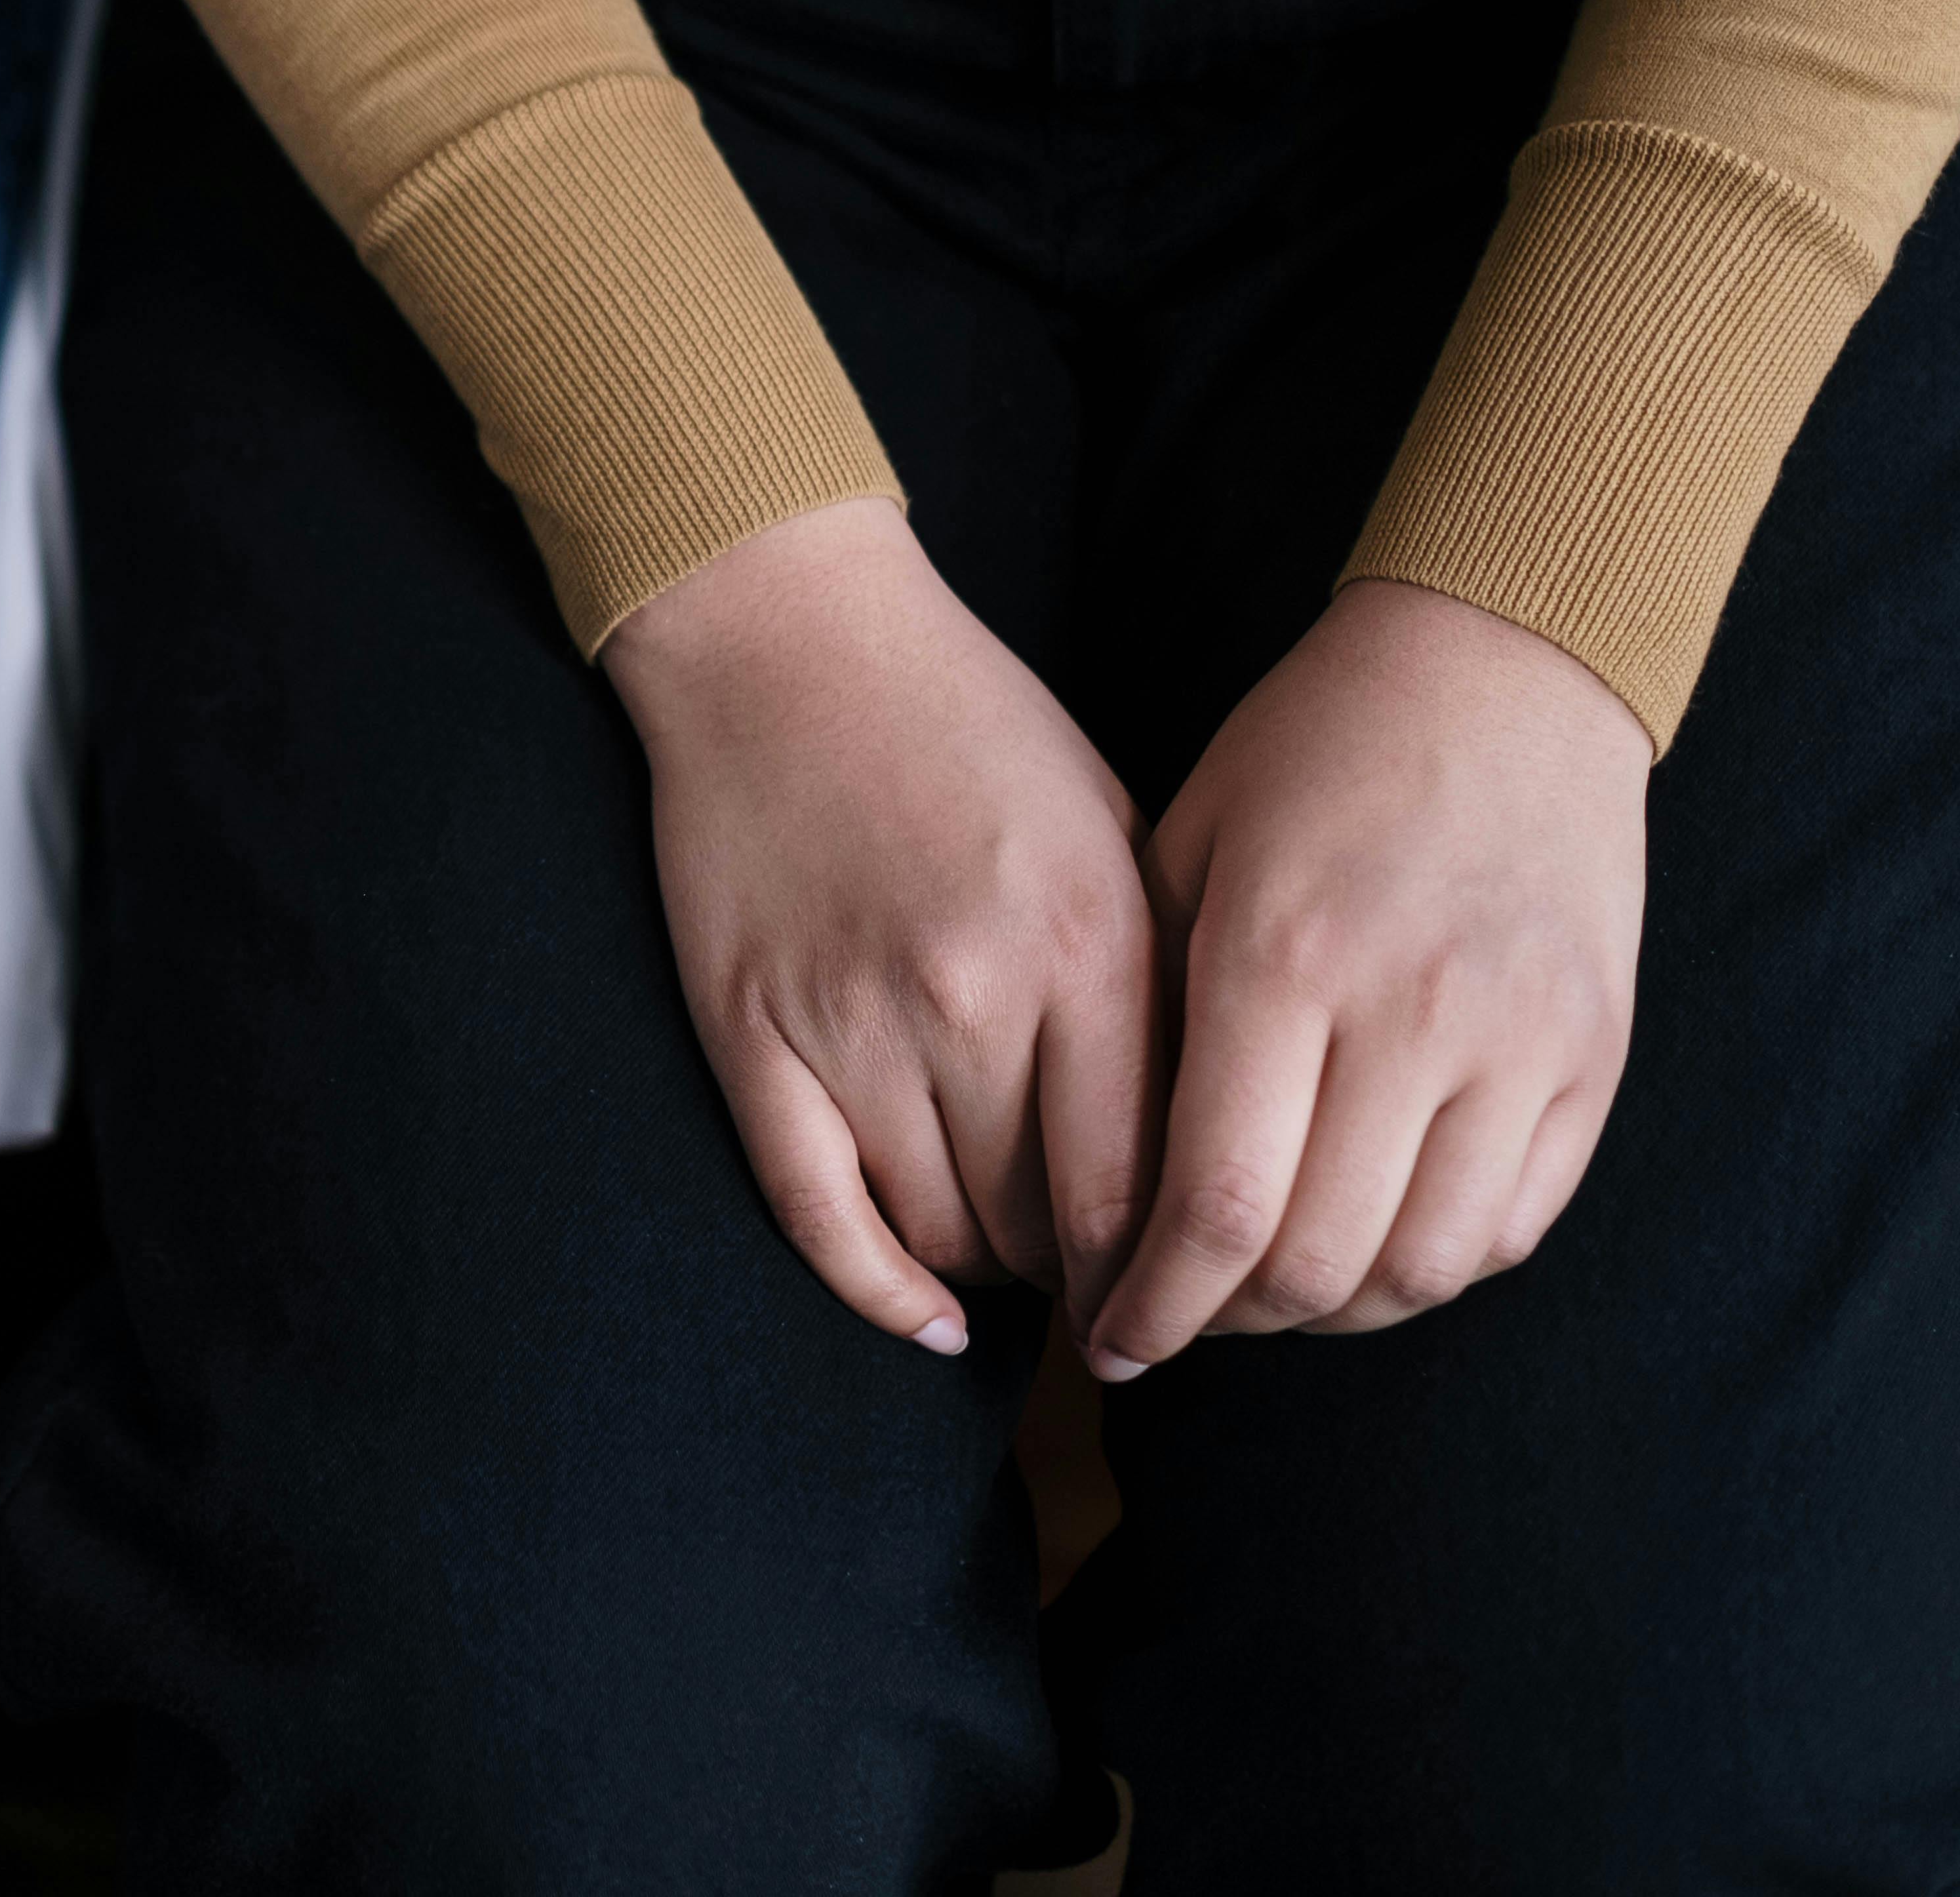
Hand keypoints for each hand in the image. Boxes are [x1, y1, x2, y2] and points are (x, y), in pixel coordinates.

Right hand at [606, 497, 1159, 1353]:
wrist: (787, 638)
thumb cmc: (971, 729)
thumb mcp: (1113, 832)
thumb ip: (1159, 986)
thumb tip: (1209, 1150)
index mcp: (1087, 943)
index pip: (1147, 1186)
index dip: (1171, 1272)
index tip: (1186, 1296)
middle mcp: (973, 996)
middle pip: (1047, 1226)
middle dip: (1086, 1275)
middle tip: (1106, 1278)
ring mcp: (850, 1020)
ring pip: (940, 1232)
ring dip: (989, 1269)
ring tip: (1016, 1252)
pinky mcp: (749, 1030)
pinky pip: (815, 1212)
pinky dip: (878, 1289)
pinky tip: (928, 1321)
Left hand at [1083, 579, 1645, 1376]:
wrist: (1503, 666)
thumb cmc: (1309, 754)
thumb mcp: (1186, 850)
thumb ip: (1150, 1016)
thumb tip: (1099, 1184)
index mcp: (1282, 959)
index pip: (1215, 1207)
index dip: (1152, 1305)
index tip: (1108, 1338)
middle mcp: (1412, 1012)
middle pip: (1316, 1262)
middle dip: (1226, 1322)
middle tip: (1175, 1319)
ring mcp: (1521, 1041)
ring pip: (1422, 1269)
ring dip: (1331, 1312)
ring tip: (1267, 1293)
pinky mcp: (1595, 1057)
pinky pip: (1511, 1227)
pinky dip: (1430, 1266)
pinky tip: (1366, 1243)